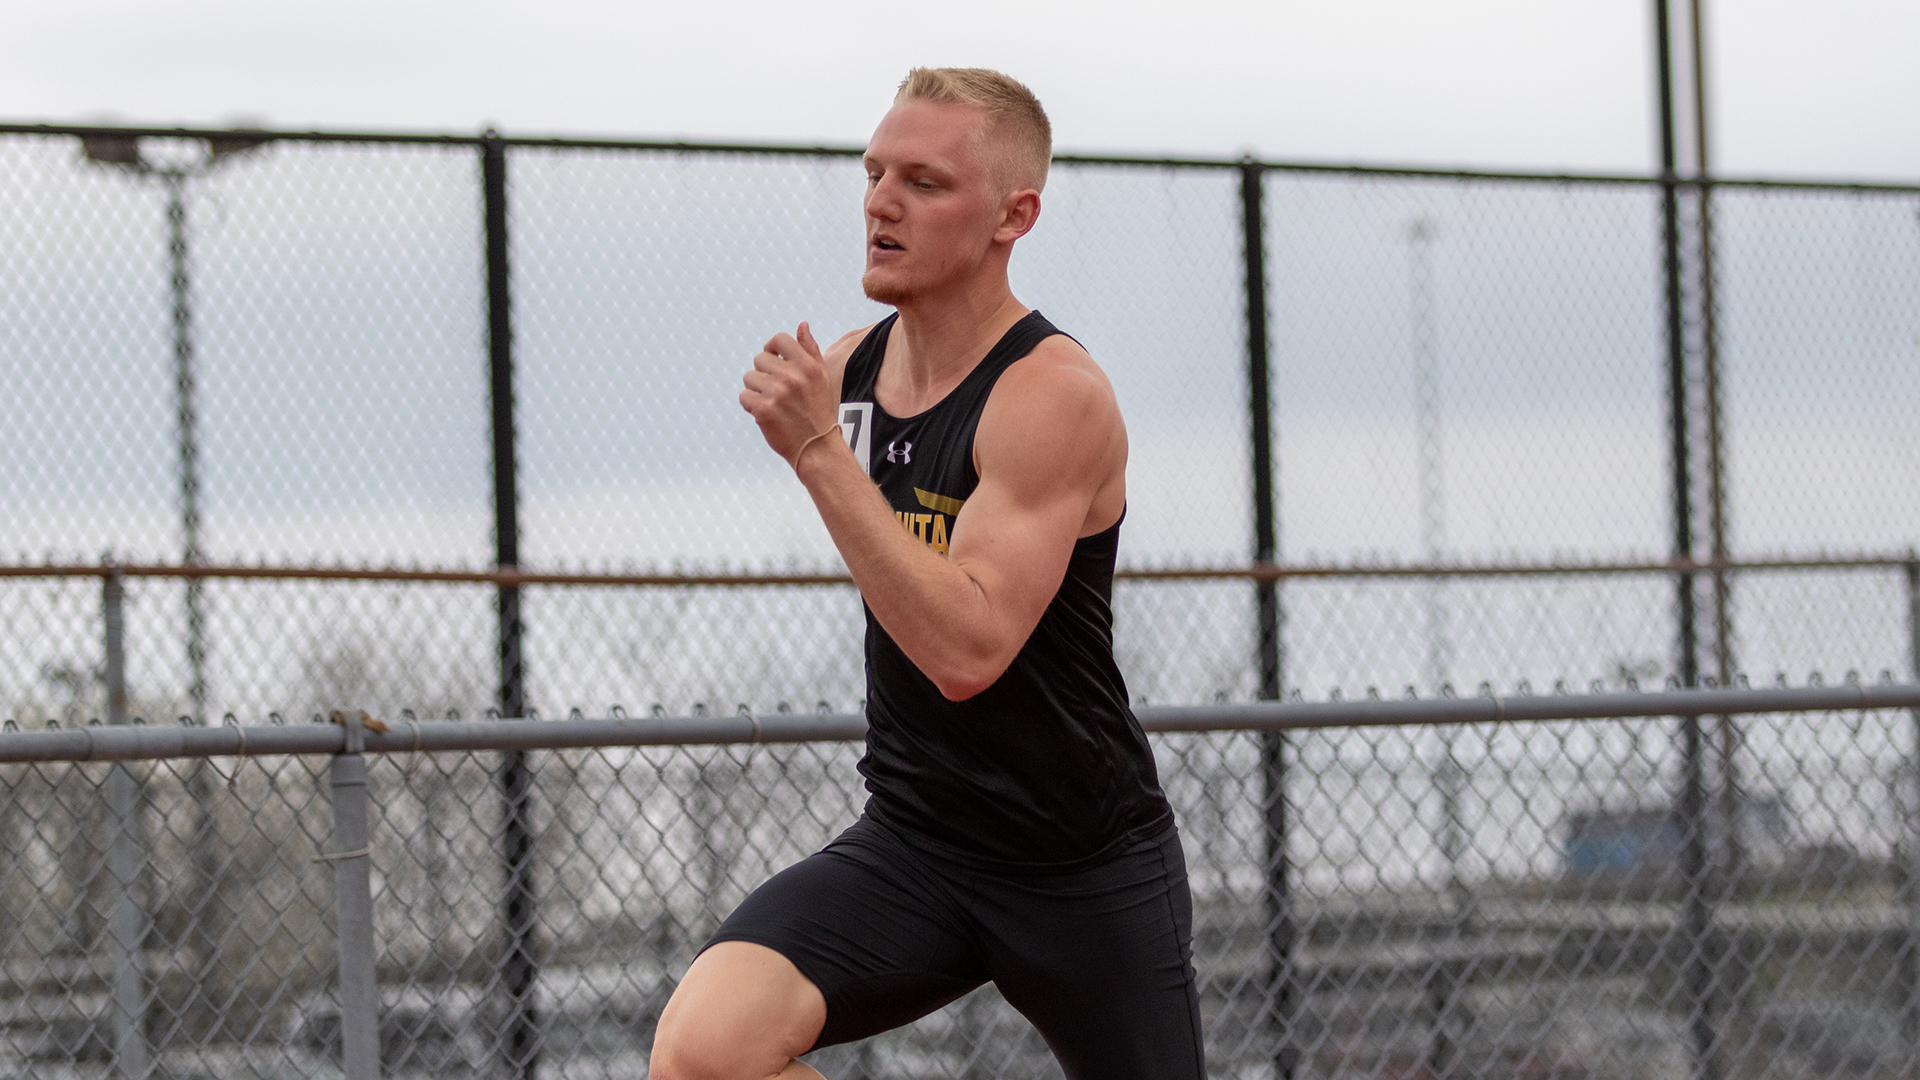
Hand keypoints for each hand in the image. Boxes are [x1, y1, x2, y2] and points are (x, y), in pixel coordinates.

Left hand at [741, 322, 838, 466]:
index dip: (772, 348)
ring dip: (756, 390)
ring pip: (749, 378)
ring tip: (771, 403)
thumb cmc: (818, 410)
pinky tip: (764, 413)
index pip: (779, 339)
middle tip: (776, 390)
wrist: (817, 447)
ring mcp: (777, 393)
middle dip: (764, 373)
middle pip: (759, 359)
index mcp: (807, 365)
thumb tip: (802, 324)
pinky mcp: (764, 410)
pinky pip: (744, 396)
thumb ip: (811, 349)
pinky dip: (750, 405)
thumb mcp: (822, 377)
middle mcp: (792, 377)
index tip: (774, 361)